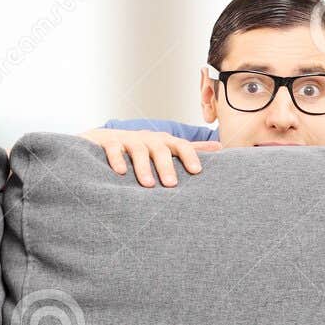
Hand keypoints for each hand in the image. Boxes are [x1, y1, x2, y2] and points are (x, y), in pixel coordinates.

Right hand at [79, 128, 221, 187]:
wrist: (104, 141)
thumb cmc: (142, 148)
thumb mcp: (166, 147)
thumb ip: (190, 149)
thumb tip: (220, 147)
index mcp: (164, 141)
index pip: (181, 145)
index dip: (189, 156)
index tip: (197, 171)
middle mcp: (148, 138)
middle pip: (160, 149)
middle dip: (166, 166)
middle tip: (172, 185)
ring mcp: (128, 139)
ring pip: (138, 150)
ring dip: (143, 167)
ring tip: (148, 185)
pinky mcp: (108, 142)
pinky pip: (114, 149)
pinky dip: (117, 160)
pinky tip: (119, 173)